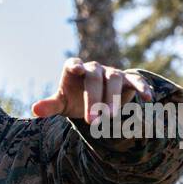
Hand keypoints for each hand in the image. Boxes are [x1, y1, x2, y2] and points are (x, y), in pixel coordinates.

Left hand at [32, 58, 152, 125]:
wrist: (95, 101)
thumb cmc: (74, 100)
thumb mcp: (61, 104)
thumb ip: (49, 106)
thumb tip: (34, 109)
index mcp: (75, 70)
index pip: (72, 64)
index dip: (75, 65)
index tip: (76, 69)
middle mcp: (94, 68)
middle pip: (94, 77)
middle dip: (93, 98)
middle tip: (92, 119)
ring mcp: (111, 72)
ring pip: (114, 79)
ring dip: (112, 97)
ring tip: (110, 116)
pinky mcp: (128, 79)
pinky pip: (136, 80)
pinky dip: (142, 87)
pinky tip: (148, 98)